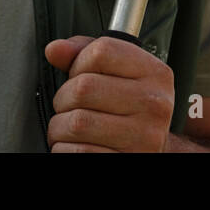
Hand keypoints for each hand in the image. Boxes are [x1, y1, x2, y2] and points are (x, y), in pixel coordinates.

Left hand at [43, 34, 174, 152]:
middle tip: (69, 106)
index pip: (101, 51)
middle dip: (63, 98)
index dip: (78, 63)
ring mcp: (144, 136)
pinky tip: (75, 144)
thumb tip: (55, 49)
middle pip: (84, 87)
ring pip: (77, 123)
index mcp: (154, 73)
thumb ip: (84, 53)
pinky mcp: (128, 159)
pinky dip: (65, 148)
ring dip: (60, 127)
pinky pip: (79, 151)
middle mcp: (154, 103)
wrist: (151, 147)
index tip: (79, 74)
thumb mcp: (115, 71)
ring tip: (69, 127)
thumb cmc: (128, 106)